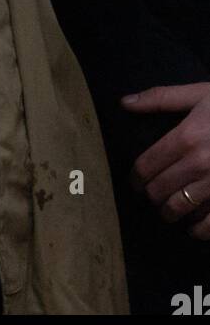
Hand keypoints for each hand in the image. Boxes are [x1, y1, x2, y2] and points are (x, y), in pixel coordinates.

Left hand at [123, 82, 209, 236]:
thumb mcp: (198, 94)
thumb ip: (161, 98)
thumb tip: (124, 103)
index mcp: (186, 137)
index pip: (146, 166)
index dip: (135, 177)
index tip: (135, 181)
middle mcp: (199, 164)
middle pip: (159, 189)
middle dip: (150, 195)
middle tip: (151, 195)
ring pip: (180, 208)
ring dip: (169, 213)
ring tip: (168, 210)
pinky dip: (198, 230)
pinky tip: (194, 227)